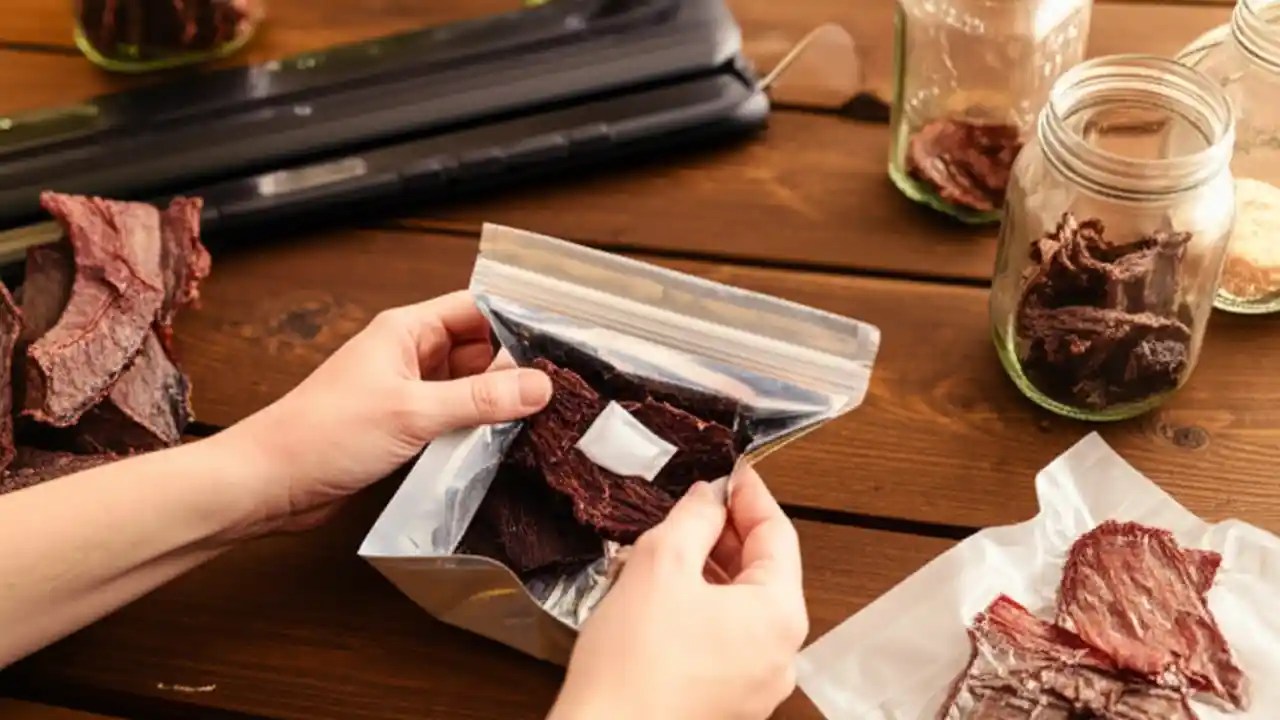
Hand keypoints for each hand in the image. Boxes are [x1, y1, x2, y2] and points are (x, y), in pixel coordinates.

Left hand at [220, 291, 552, 535]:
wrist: (270, 482)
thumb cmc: (321, 434)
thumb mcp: (413, 412)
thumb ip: (480, 400)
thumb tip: (538, 385)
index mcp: (405, 331)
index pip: (475, 309)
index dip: (515, 321)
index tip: (556, 341)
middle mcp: (407, 356)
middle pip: (477, 349)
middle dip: (513, 366)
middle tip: (556, 389)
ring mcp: (404, 392)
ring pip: (466, 387)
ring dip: (494, 402)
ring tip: (535, 417)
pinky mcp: (401, 427)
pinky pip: (451, 418)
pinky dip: (474, 428)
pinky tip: (498, 443)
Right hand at [548, 466, 808, 719]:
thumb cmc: (633, 667)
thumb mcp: (660, 564)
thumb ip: (693, 518)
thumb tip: (709, 498)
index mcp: (780, 616)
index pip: (779, 534)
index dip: (750, 495)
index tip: (731, 473)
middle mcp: (780, 656)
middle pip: (764, 573)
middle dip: (727, 535)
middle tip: (693, 506)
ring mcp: (755, 686)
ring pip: (741, 609)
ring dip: (710, 573)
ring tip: (669, 551)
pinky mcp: (727, 704)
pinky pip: (724, 642)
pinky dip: (702, 611)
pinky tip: (663, 600)